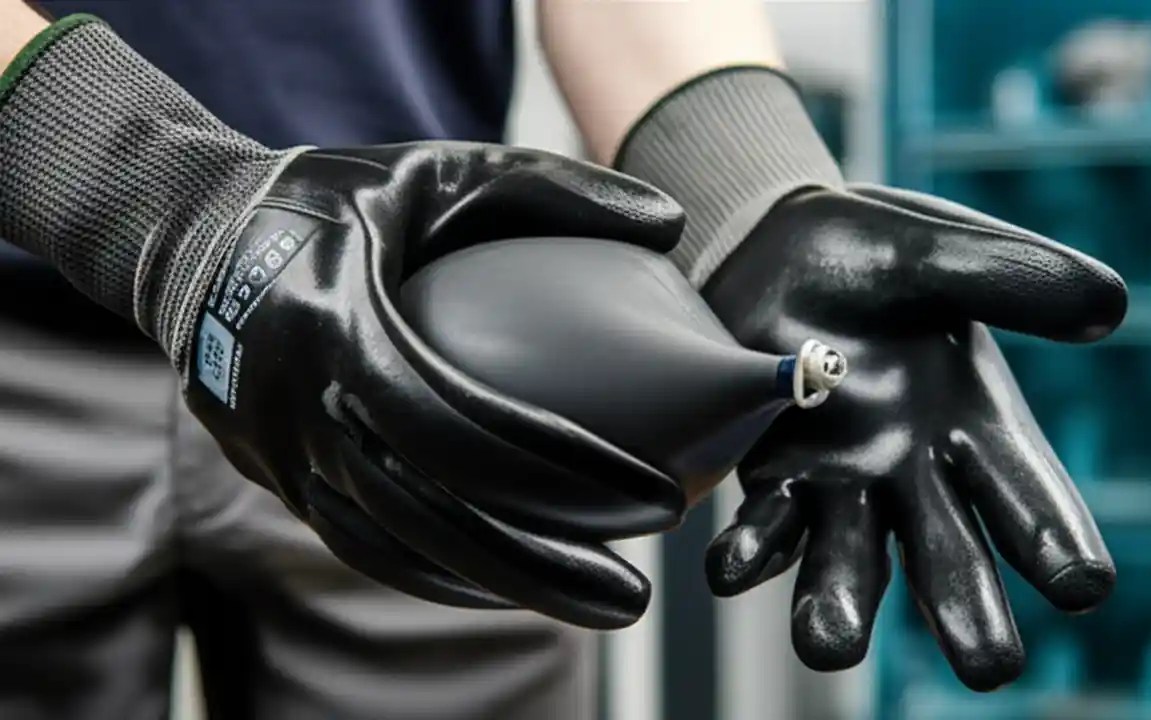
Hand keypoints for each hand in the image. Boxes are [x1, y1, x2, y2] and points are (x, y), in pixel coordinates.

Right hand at [186, 143, 687, 628]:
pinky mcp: (276, 478)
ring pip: (399, 550)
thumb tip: (674, 222)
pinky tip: (505, 581)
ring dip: (500, 585)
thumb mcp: (438, 168)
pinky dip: (439, 572)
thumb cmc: (330, 199)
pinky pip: (365, 545)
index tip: (653, 500)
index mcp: (340, 329)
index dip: (566, 473)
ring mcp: (281, 457)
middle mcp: (303, 411)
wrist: (190, 237)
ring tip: (589, 602)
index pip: (469, 428)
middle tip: (635, 596)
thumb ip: (553, 187)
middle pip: (436, 519)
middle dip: (545, 567)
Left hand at [701, 185, 1126, 688]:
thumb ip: (1008, 276)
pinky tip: (730, 568)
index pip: (1032, 495)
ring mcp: (838, 483)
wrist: (772, 243)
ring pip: (849, 563)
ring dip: (839, 606)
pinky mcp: (769, 473)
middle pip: (951, 556)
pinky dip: (750, 549)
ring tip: (828, 644)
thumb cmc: (873, 253)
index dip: (1057, 539)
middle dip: (967, 611)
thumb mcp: (937, 249)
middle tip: (989, 666)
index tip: (1079, 583)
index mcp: (978, 424)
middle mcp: (913, 473)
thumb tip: (1110, 306)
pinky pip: (764, 524)